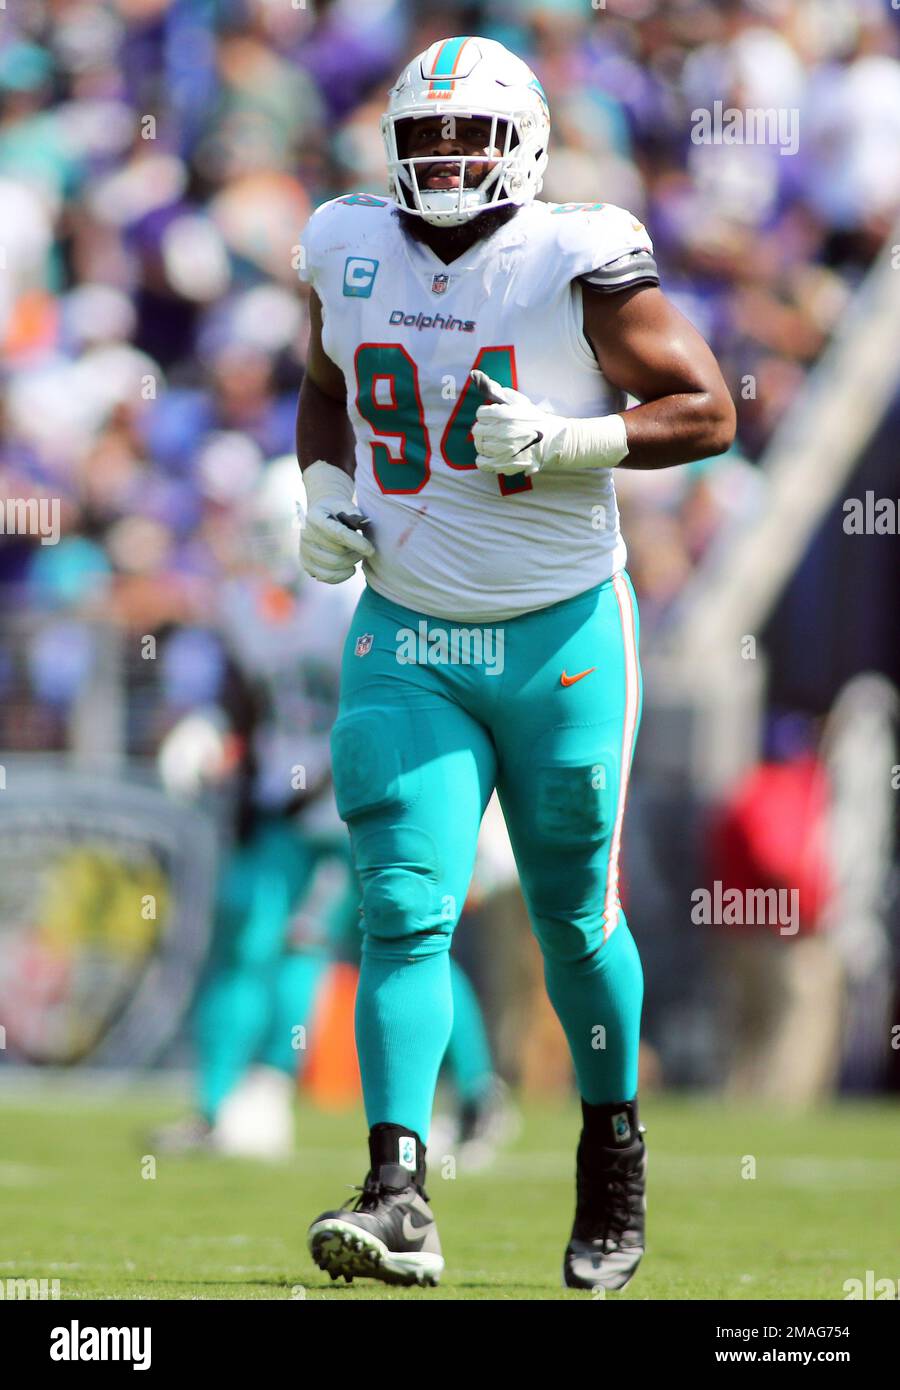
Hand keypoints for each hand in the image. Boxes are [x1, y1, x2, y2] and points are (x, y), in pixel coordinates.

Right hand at [300, 461, 373, 582]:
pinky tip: (350, 568)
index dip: (356, 543)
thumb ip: (354, 513)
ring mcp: (304, 551)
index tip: (371, 550)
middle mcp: (306, 534)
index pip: (337, 533)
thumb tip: (364, 523)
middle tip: (365, 550)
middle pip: (337, 553)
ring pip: (334, 565)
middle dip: (356, 553)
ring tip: (357, 555)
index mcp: (315, 517)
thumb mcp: (346, 505)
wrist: (322, 514)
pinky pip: (326, 576)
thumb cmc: (338, 510)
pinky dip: (342, 575)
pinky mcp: (306, 564)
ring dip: (351, 562)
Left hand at [470, 370, 628, 474]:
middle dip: (483, 429)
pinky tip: (491, 455)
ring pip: (479, 446)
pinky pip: (483, 463)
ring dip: (484, 443)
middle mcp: (502, 432)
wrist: (554, 441)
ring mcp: (503, 450)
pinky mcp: (505, 464)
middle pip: (477, 430)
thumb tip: (478, 376)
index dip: (485, 415)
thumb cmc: (536, 420)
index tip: (492, 417)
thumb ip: (500, 392)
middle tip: (492, 430)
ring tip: (494, 442)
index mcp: (504, 415)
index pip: (480, 414)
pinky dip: (483, 459)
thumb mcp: (520, 402)